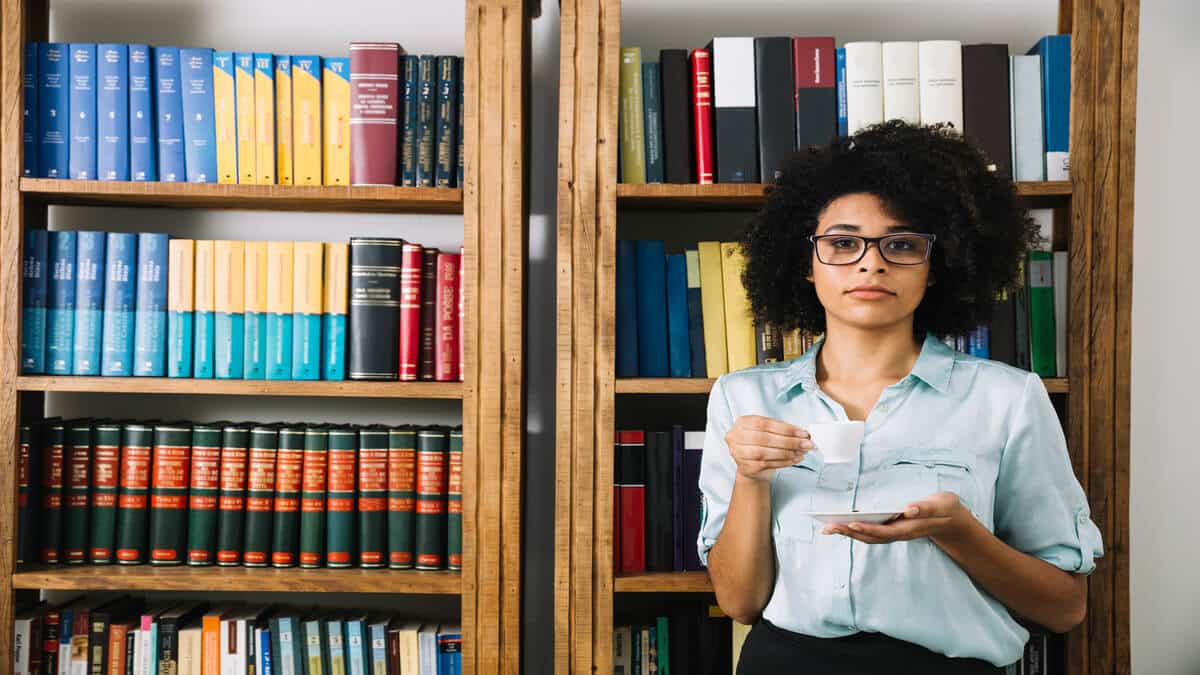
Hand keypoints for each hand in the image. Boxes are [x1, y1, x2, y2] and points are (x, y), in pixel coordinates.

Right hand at [725, 415, 812, 481]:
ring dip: (787, 452)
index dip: (786, 428)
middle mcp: (736, 437)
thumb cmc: (761, 445)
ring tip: (802, 452)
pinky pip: (767, 464)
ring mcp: (739, 453)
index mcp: (742, 423)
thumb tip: (803, 434)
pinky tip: (794, 459)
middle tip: (806, 444)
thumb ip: (781, 430)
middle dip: (789, 441)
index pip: (765, 424)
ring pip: (766, 453)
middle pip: (766, 438)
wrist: (752, 466)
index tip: (803, 433)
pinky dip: (784, 462)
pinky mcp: (746, 467)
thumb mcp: (767, 431)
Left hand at [822, 492, 970, 543]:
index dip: (868, 529)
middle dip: (850, 532)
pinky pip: (871, 533)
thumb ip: (926, 508)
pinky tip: (843, 524)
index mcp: (910, 528)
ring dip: (849, 533)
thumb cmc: (946, 509)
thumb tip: (908, 509)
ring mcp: (896, 533)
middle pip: (871, 537)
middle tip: (828, 527)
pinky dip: (856, 530)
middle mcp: (900, 533)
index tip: (851, 524)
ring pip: (869, 537)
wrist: (953, 521)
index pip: (885, 531)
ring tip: (828, 528)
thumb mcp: (942, 504)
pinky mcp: (893, 530)